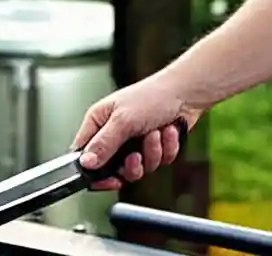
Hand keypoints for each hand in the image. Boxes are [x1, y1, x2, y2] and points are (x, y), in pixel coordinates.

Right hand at [72, 75, 201, 190]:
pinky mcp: (154, 148)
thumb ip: (103, 144)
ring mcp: (135, 142)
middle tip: (136, 155)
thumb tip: (86, 163)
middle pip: (113, 168)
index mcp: (99, 122)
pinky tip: (167, 131)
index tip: (108, 179)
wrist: (186, 93)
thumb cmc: (153, 96)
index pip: (85, 154)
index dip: (94, 171)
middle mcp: (115, 133)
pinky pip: (157, 162)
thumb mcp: (123, 121)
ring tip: (155, 133)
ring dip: (152, 153)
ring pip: (139, 168)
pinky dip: (166, 149)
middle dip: (131, 164)